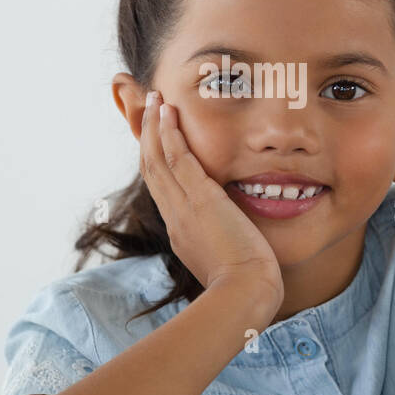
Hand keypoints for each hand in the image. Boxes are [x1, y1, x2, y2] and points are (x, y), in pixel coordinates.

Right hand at [139, 89, 283, 308]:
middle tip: (149, 108)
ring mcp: (183, 207)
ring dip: (155, 126)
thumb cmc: (246, 286)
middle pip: (151, 168)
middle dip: (147, 136)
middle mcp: (174, 217)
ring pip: (157, 158)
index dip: (156, 160)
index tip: (156, 140)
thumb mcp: (227, 262)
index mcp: (180, 232)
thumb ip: (226, 245)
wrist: (244, 294)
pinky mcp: (199, 198)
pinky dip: (169, 133)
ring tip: (156, 99)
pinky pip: (177, 158)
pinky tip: (168, 111)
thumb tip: (236, 238)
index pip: (162, 189)